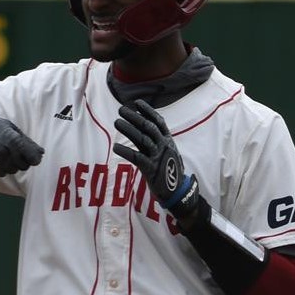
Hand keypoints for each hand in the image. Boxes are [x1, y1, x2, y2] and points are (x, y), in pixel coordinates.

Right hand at [0, 102, 43, 176]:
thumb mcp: (9, 127)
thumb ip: (26, 140)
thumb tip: (41, 152)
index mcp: (14, 140)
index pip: (34, 158)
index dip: (34, 157)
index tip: (32, 156)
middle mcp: (7, 153)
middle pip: (24, 166)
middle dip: (22, 160)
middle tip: (13, 151)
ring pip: (14, 170)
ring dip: (11, 164)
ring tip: (3, 152)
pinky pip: (2, 173)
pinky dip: (1, 168)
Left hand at [113, 100, 201, 218]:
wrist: (178, 192)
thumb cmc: (169, 170)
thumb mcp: (167, 152)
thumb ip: (156, 140)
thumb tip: (141, 127)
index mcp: (168, 140)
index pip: (158, 121)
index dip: (147, 111)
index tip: (136, 102)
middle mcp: (164, 146)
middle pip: (148, 127)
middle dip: (134, 117)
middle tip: (121, 110)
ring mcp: (158, 157)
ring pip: (142, 139)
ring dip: (128, 129)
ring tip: (116, 122)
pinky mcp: (151, 169)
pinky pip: (137, 158)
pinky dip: (126, 152)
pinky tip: (116, 147)